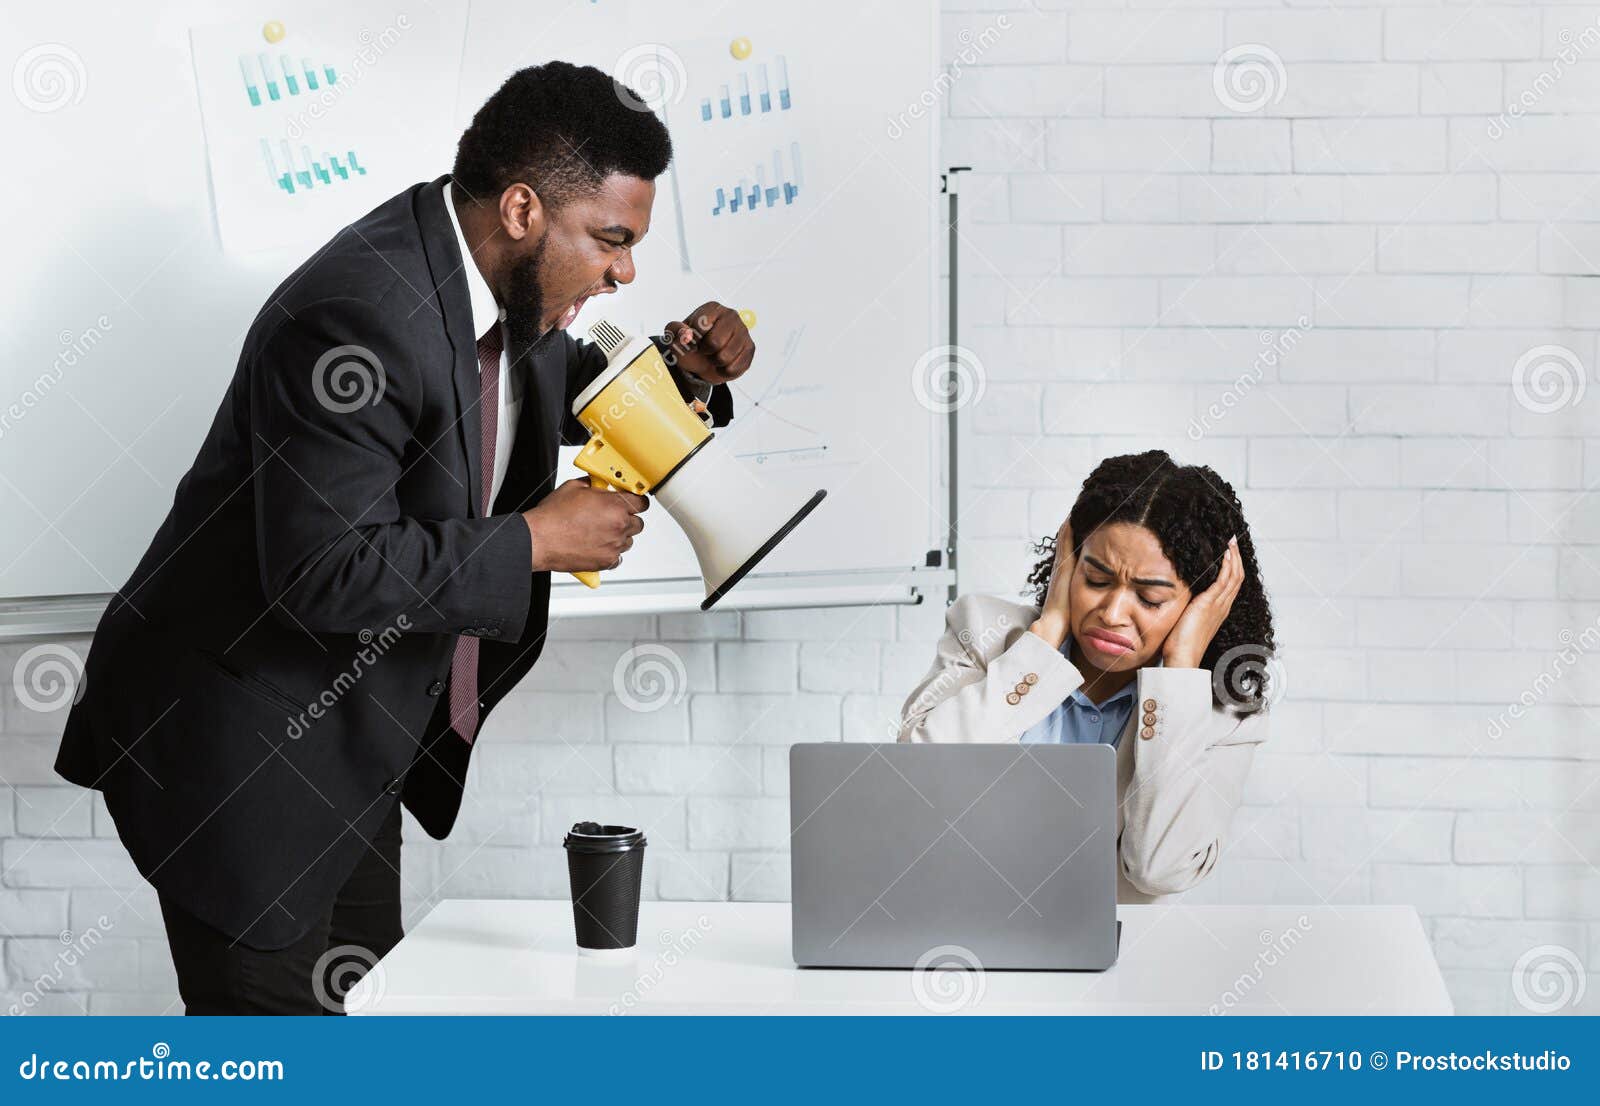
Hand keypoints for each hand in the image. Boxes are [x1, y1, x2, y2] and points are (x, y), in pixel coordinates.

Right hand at [522, 477, 648, 571]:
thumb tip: (597, 483)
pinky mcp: (607, 561)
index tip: (631, 502)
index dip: (636, 501)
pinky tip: (596, 545)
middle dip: (626, 519)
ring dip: (619, 536)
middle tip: (611, 517)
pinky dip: (609, 552)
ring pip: (628, 541)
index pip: (641, 502)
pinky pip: (617, 557)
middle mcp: (618, 526)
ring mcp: (614, 545)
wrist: (540, 540)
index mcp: (615, 506)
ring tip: (600, 532)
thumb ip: (593, 484)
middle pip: (638, 523)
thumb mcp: (574, 487)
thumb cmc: (553, 517)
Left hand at [662, 302, 753, 385]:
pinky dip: (723, 371)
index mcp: (712, 308)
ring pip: (725, 357)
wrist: (701, 360)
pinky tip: (722, 363)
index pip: (701, 326)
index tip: (693, 340)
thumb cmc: (689, 344)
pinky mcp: (750, 348)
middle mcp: (731, 315)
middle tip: (704, 349)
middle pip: (715, 342)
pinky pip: (734, 368)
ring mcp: (743, 331)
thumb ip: (675, 331)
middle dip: (705, 351)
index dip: (693, 340)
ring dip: (714, 362)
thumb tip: (687, 335)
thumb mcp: (674, 336)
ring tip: (713, 355)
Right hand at [1029, 520, 1074, 648]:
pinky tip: (1071, 518)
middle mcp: (1060, 569)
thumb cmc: (1066, 623)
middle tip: (1076, 512)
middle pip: (1065, 543)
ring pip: (1064, 540)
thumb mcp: (1077, 608)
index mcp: (1064, 578)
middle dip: (1070, 528)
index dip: (1073, 540)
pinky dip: (1067, 530)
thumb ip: (1084, 603)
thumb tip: (1097, 608)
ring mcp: (1060, 567)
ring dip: (1069, 526)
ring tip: (1075, 511)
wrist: (1053, 626)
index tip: (1079, 526)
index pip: (1069, 554)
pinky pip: (1065, 543)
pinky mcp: (1063, 566)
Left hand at [1162, 536, 1242, 668]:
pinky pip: (1224, 580)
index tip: (1230, 552)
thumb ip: (1188, 606)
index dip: (1232, 567)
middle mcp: (1222, 606)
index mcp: (1218, 610)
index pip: (1231, 583)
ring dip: (1233, 557)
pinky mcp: (1210, 603)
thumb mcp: (1187, 618)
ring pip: (1234, 576)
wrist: (1182, 657)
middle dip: (1236, 557)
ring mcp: (1218, 605)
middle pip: (1237, 577)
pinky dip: (1227, 565)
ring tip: (1231, 542)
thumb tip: (1181, 596)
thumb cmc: (1180, 643)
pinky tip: (1225, 553)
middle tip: (1233, 541)